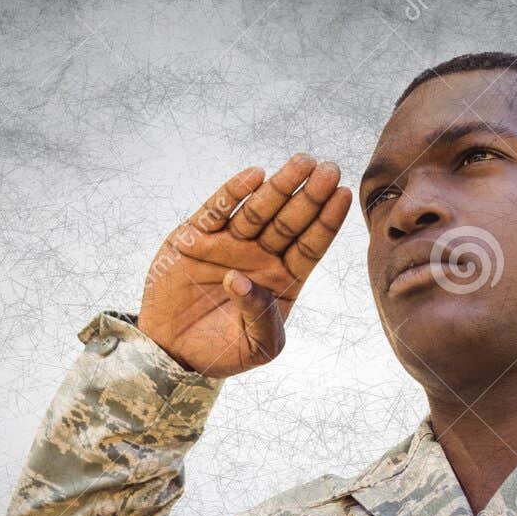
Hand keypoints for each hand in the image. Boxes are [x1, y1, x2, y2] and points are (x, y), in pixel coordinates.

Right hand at [137, 154, 350, 377]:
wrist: (174, 353)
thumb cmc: (224, 351)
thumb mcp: (258, 346)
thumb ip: (262, 317)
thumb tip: (242, 279)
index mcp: (282, 279)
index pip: (310, 245)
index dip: (327, 221)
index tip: (342, 196)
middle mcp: (259, 256)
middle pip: (290, 221)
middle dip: (310, 195)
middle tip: (329, 168)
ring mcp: (228, 244)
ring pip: (259, 210)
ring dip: (280, 185)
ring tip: (302, 162)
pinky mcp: (194, 239)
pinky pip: (217, 210)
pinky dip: (233, 192)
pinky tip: (254, 175)